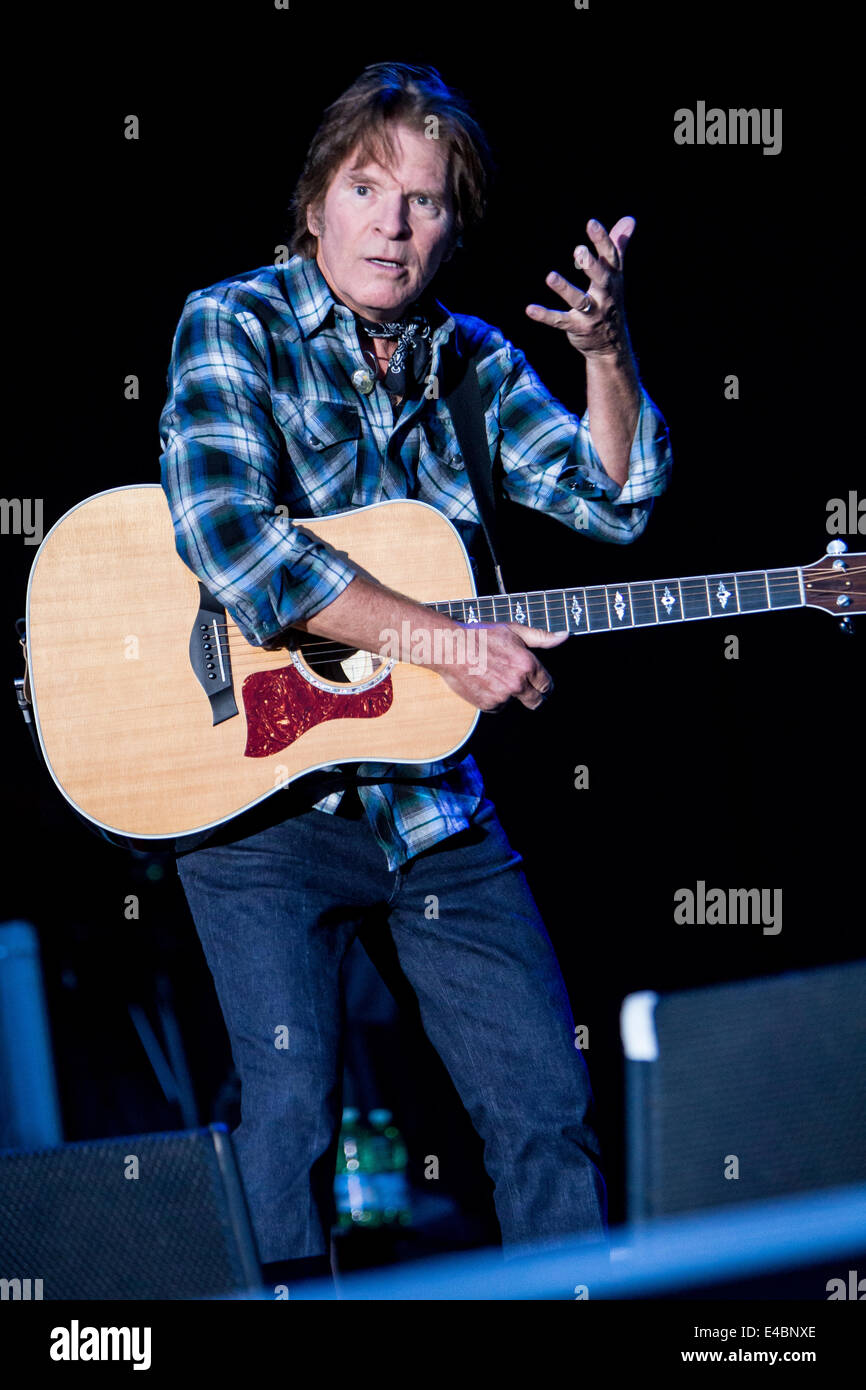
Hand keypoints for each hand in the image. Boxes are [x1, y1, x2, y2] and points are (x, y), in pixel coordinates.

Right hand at [433, 623, 569, 712]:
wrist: (451, 648)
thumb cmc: (481, 636)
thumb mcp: (514, 631)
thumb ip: (542, 637)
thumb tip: (564, 636)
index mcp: (527, 665)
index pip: (546, 685)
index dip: (544, 684)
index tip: (539, 683)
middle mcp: (517, 683)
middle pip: (536, 702)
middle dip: (533, 696)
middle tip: (521, 685)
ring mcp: (502, 696)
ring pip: (513, 702)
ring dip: (508, 694)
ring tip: (494, 676)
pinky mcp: (487, 705)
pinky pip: (497, 707)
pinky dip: (493, 698)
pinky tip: (484, 683)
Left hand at [526, 216, 634, 359]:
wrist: (612, 345)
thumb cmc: (610, 301)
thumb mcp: (616, 274)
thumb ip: (619, 246)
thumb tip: (630, 219)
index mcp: (613, 279)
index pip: (611, 257)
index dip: (602, 240)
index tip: (591, 223)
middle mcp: (606, 295)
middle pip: (601, 278)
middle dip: (591, 265)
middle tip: (579, 251)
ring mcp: (592, 313)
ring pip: (580, 301)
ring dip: (565, 289)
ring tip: (550, 276)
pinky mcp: (577, 328)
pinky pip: (560, 321)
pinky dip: (545, 316)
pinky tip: (530, 309)